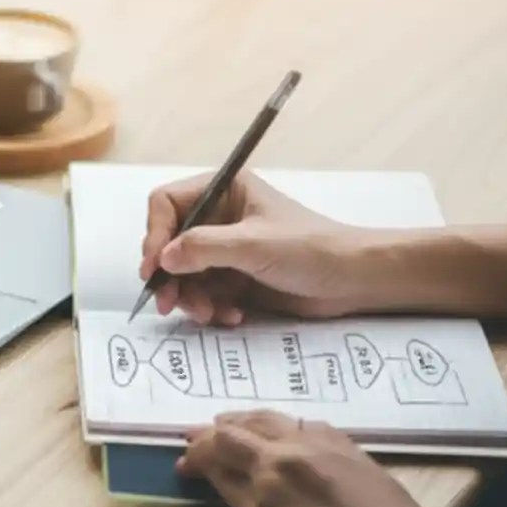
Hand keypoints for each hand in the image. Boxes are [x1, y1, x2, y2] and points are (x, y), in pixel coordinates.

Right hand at [139, 171, 373, 324]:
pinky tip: (230, 316)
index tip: (154, 267)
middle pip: (169, 244)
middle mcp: (218, 217)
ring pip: (182, 274)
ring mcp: (224, 249)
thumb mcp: (253, 244)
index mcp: (223, 191)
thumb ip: (204, 248)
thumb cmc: (310, 249)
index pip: (166, 204)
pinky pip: (202, 293)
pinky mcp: (233, 278)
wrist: (352, 281)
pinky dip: (209, 307)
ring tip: (207, 314)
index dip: (155, 234)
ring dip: (189, 298)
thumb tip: (162, 259)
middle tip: (168, 304)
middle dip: (170, 276)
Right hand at [178, 411, 456, 506]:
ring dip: (244, 420)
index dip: (196, 455)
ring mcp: (321, 444)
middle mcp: (290, 450)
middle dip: (212, 431)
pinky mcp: (348, 446)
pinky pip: (305, 421)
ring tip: (230, 423)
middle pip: (239, 429)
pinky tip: (286, 430)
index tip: (183, 464)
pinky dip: (283, 423)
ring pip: (271, 418)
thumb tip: (214, 473)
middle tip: (194, 435)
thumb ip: (244, 502)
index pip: (218, 452)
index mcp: (268, 475)